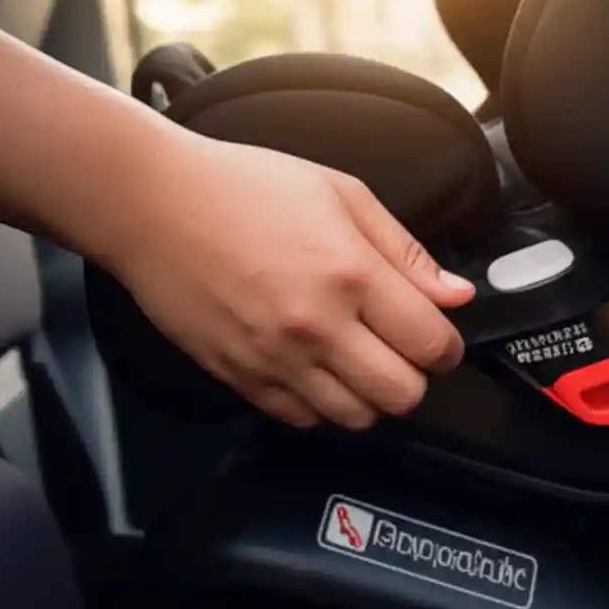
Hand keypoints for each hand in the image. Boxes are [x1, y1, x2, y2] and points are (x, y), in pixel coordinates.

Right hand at [105, 136, 474, 429]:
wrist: (153, 204)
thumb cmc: (243, 188)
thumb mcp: (342, 194)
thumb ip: (405, 252)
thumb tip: (455, 294)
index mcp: (351, 275)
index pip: (432, 344)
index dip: (447, 346)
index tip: (438, 337)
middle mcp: (317, 327)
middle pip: (402, 395)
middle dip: (415, 377)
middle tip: (401, 351)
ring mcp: (276, 359)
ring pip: (355, 418)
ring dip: (370, 396)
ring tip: (359, 361)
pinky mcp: (240, 378)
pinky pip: (302, 420)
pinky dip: (321, 405)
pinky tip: (317, 369)